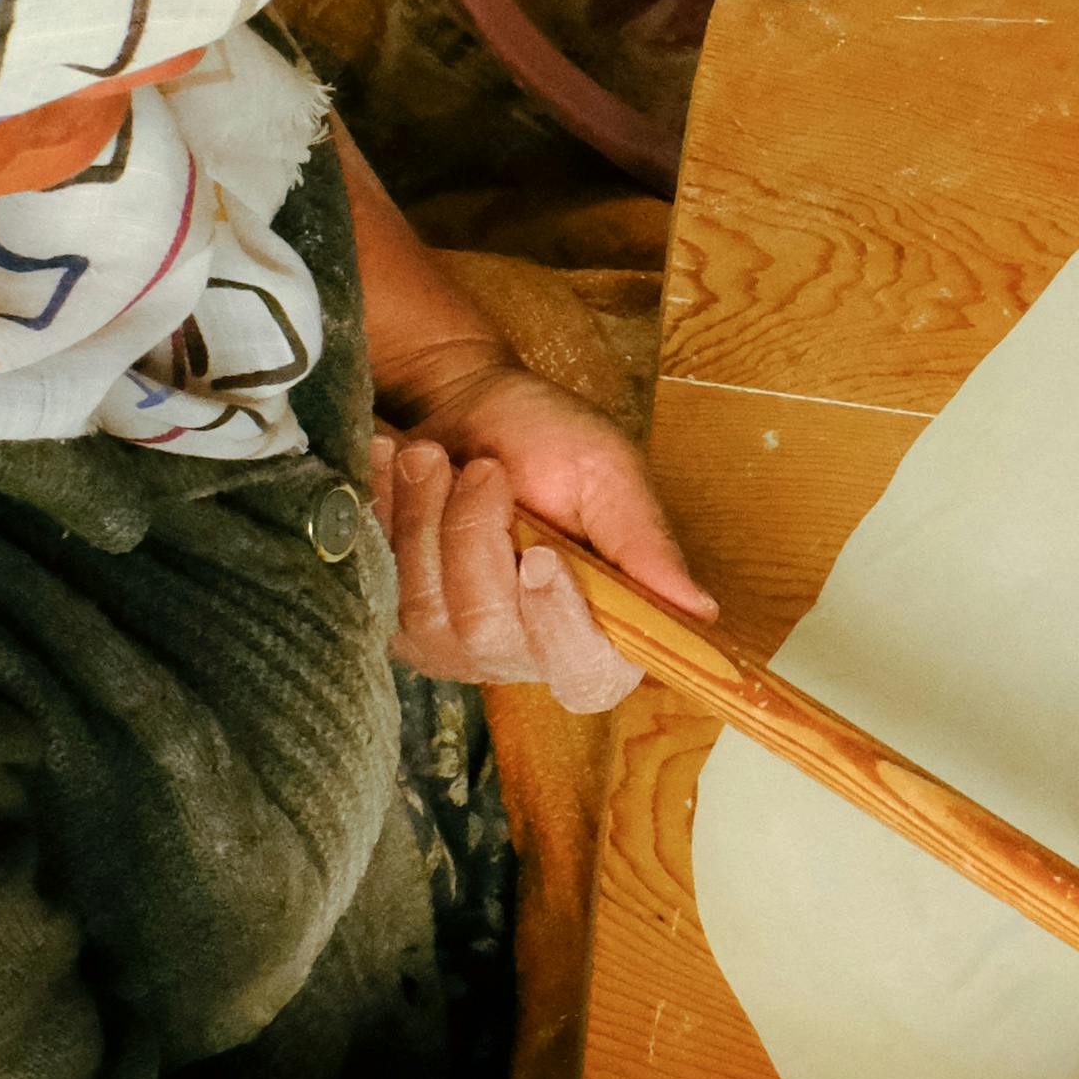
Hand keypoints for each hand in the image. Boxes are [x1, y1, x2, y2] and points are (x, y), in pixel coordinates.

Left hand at [370, 350, 712, 715]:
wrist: (460, 405)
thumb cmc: (544, 439)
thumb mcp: (606, 472)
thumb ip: (644, 541)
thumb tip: (697, 610)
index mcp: (596, 626)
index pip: (588, 674)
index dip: (562, 627)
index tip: (543, 556)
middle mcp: (524, 652)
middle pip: (490, 632)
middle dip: (475, 536)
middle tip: (483, 469)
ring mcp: (452, 646)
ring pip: (428, 609)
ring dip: (426, 517)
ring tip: (434, 459)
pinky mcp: (396, 624)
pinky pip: (381, 586)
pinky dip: (387, 517)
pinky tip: (398, 474)